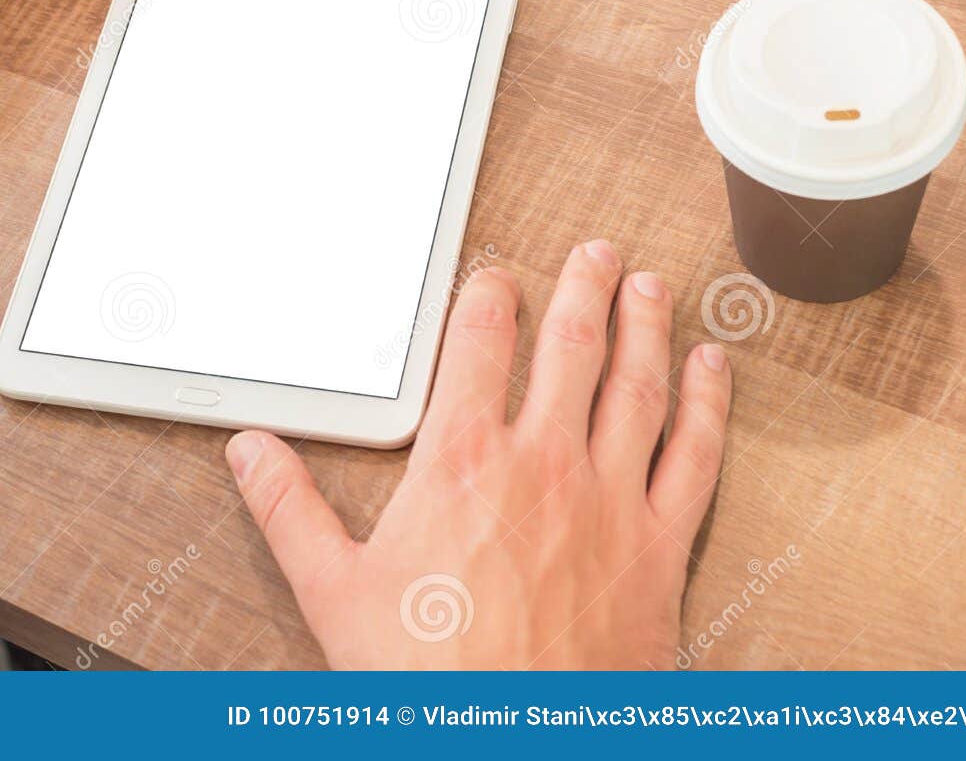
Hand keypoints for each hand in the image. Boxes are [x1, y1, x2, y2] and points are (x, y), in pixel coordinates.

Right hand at [226, 240, 732, 667]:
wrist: (513, 740)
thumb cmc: (429, 675)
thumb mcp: (335, 591)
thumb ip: (292, 510)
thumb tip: (251, 451)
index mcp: (461, 461)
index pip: (479, 345)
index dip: (491, 296)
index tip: (497, 277)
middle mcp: (542, 461)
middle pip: (571, 346)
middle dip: (584, 289)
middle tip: (595, 253)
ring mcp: (609, 499)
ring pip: (638, 384)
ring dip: (646, 325)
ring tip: (648, 285)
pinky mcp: (658, 546)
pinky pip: (694, 456)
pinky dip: (709, 404)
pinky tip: (714, 369)